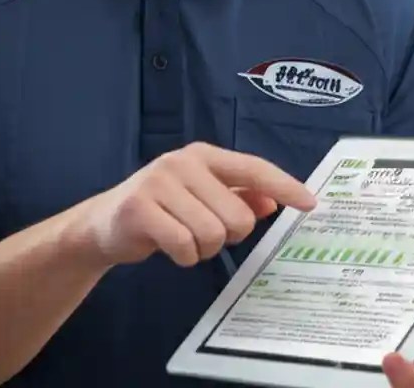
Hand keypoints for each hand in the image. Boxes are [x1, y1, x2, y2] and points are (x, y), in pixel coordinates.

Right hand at [74, 142, 316, 267]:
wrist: (102, 224)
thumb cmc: (160, 209)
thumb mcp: (199, 196)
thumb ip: (236, 195)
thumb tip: (272, 201)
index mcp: (202, 155)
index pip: (253, 168)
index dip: (285, 185)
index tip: (311, 203)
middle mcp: (182, 163)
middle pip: (237, 216)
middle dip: (227, 236)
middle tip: (204, 234)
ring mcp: (159, 183)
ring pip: (212, 233)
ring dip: (203, 249)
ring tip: (183, 240)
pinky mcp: (140, 209)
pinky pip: (184, 246)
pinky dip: (183, 257)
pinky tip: (168, 248)